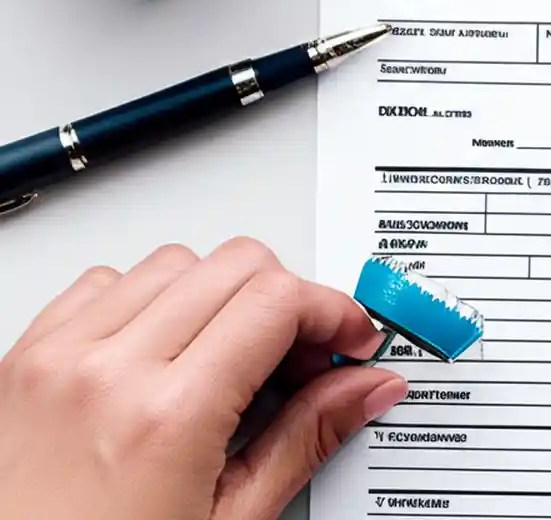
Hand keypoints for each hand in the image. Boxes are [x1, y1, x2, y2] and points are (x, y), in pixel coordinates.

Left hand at [0, 237, 406, 519]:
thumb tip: (365, 387)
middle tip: (304, 358)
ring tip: (233, 358)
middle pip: (235, 265)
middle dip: (289, 301)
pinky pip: (103, 282)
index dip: (333, 311)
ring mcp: (58, 358)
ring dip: (220, 296)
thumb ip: (306, 439)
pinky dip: (149, 299)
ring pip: (174, 262)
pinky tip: (167, 351)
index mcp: (167, 417)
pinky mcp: (26, 357)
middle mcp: (107, 372)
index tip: (349, 342)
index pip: (277, 300)